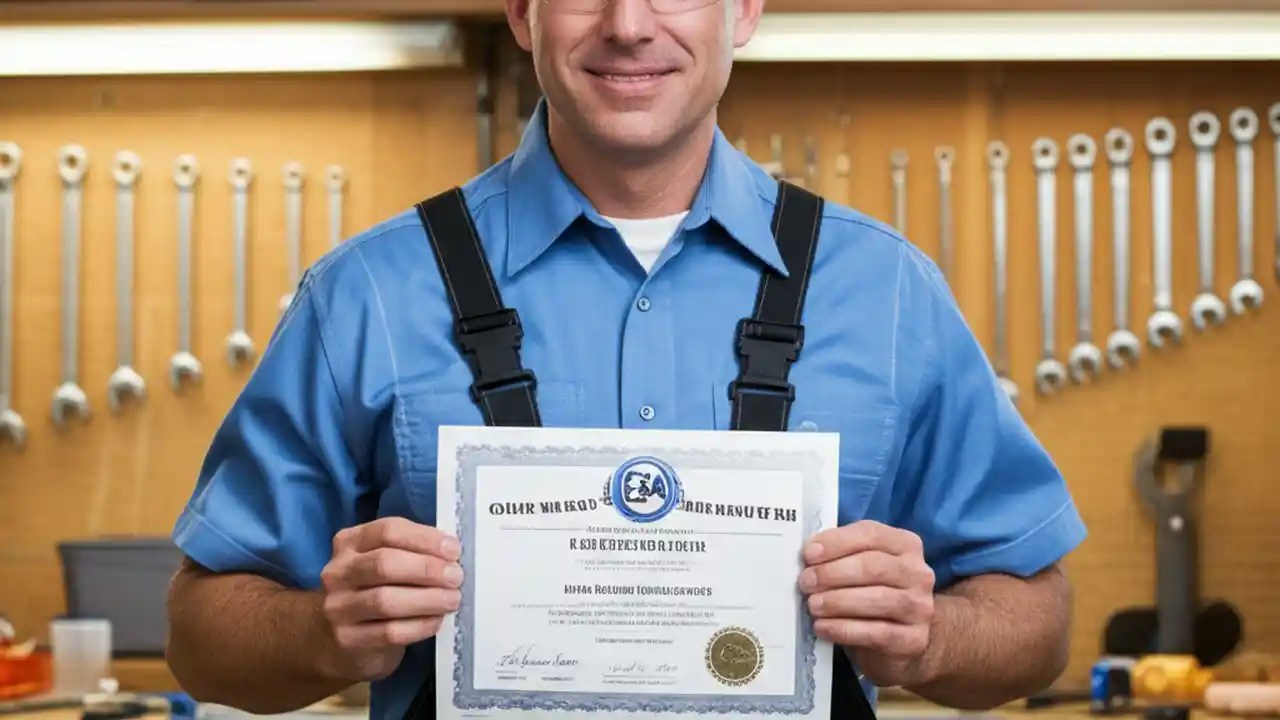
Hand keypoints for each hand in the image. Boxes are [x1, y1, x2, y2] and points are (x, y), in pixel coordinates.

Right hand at [317, 517, 463, 681]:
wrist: (337, 639)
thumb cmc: (373, 591)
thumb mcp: (382, 562)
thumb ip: (409, 551)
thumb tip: (452, 552)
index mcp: (349, 542)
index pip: (388, 530)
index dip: (424, 538)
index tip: (453, 550)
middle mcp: (338, 572)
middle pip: (385, 564)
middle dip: (427, 569)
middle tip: (456, 577)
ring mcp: (339, 607)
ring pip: (386, 600)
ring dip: (428, 599)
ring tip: (453, 599)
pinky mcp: (348, 639)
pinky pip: (390, 632)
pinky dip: (420, 625)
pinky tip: (437, 621)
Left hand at [798, 520, 936, 687]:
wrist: (900, 640)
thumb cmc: (872, 593)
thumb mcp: (860, 567)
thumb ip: (841, 555)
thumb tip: (808, 555)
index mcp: (905, 545)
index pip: (871, 534)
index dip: (837, 542)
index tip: (808, 554)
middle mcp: (918, 573)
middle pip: (873, 566)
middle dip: (833, 573)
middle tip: (806, 582)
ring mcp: (920, 607)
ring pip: (876, 599)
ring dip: (837, 601)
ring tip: (812, 605)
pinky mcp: (913, 639)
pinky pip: (876, 632)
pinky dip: (843, 629)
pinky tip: (822, 627)